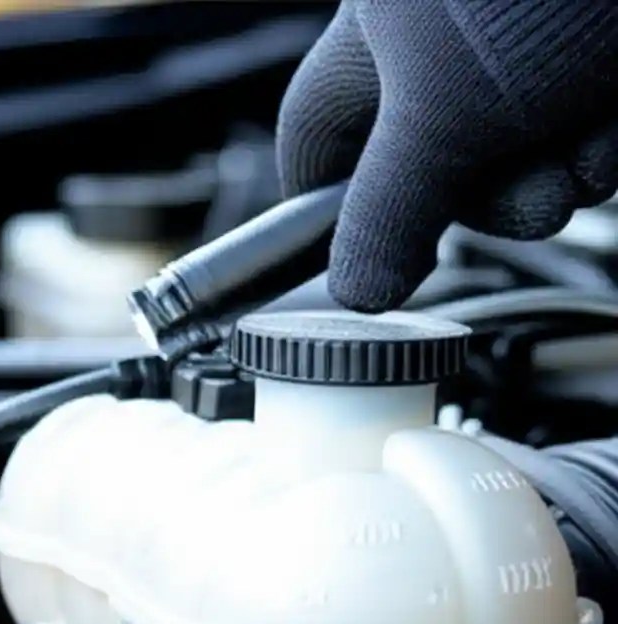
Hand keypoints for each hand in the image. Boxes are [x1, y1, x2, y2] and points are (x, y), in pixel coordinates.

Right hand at [278, 1, 617, 311]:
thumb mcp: (442, 116)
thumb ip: (388, 211)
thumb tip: (354, 291)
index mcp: (370, 47)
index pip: (319, 143)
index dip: (333, 211)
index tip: (364, 261)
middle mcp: (435, 51)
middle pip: (430, 169)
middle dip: (487, 202)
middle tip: (530, 204)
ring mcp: (514, 56)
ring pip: (514, 159)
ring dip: (553, 180)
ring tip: (582, 159)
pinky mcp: (583, 61)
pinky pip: (575, 136)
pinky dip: (597, 150)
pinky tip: (609, 133)